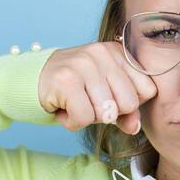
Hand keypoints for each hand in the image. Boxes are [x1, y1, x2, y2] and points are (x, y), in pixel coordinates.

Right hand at [37, 40, 157, 133]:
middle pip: (129, 103)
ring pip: (107, 112)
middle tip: (88, 102)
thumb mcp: (106, 96)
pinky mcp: (66, 79)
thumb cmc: (74, 90)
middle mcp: (102, 53)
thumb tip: (135, 128)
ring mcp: (83, 63)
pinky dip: (73, 123)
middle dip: (109, 113)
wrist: (31, 81)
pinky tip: (64, 109)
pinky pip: (84, 118)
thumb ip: (127, 112)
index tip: (109, 98)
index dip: (129, 104)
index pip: (147, 90)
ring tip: (75, 103)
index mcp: (118, 52)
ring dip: (89, 118)